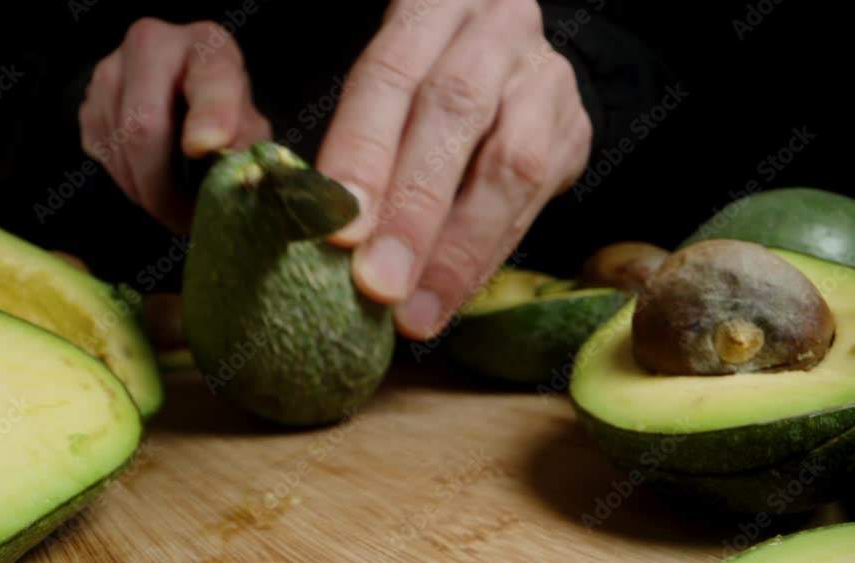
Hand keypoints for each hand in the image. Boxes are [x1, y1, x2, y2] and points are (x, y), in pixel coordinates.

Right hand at [78, 18, 270, 232]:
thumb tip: (233, 170)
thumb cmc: (224, 119)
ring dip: (144, 189)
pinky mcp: (87, 100)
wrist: (182, 103)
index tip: (204, 148)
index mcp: (208, 46)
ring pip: (119, 147)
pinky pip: (101, 154)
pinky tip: (148, 178)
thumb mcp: (248, 131)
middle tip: (180, 217)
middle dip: (162, 186)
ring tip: (171, 201)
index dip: (209, 116)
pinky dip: (126, 180)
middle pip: (143, 126)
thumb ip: (246, 147)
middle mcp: (152, 43)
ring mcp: (110, 68)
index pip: (209, 79)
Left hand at [317, 0, 592, 339]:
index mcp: (429, 7)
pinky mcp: (573, 128)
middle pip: (454, 113)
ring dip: (457, 249)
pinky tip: (448, 298)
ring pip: (511, 163)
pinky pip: (534, 202)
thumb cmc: (419, 81)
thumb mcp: (382, 86)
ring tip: (415, 312)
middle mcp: (494, 30)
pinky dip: (486, 257)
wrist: (508, 63)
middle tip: (377, 284)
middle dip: (412, 209)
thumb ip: (355, 139)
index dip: (363, 154)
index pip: (391, 76)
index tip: (339, 229)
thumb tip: (313, 221)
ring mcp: (542, 78)